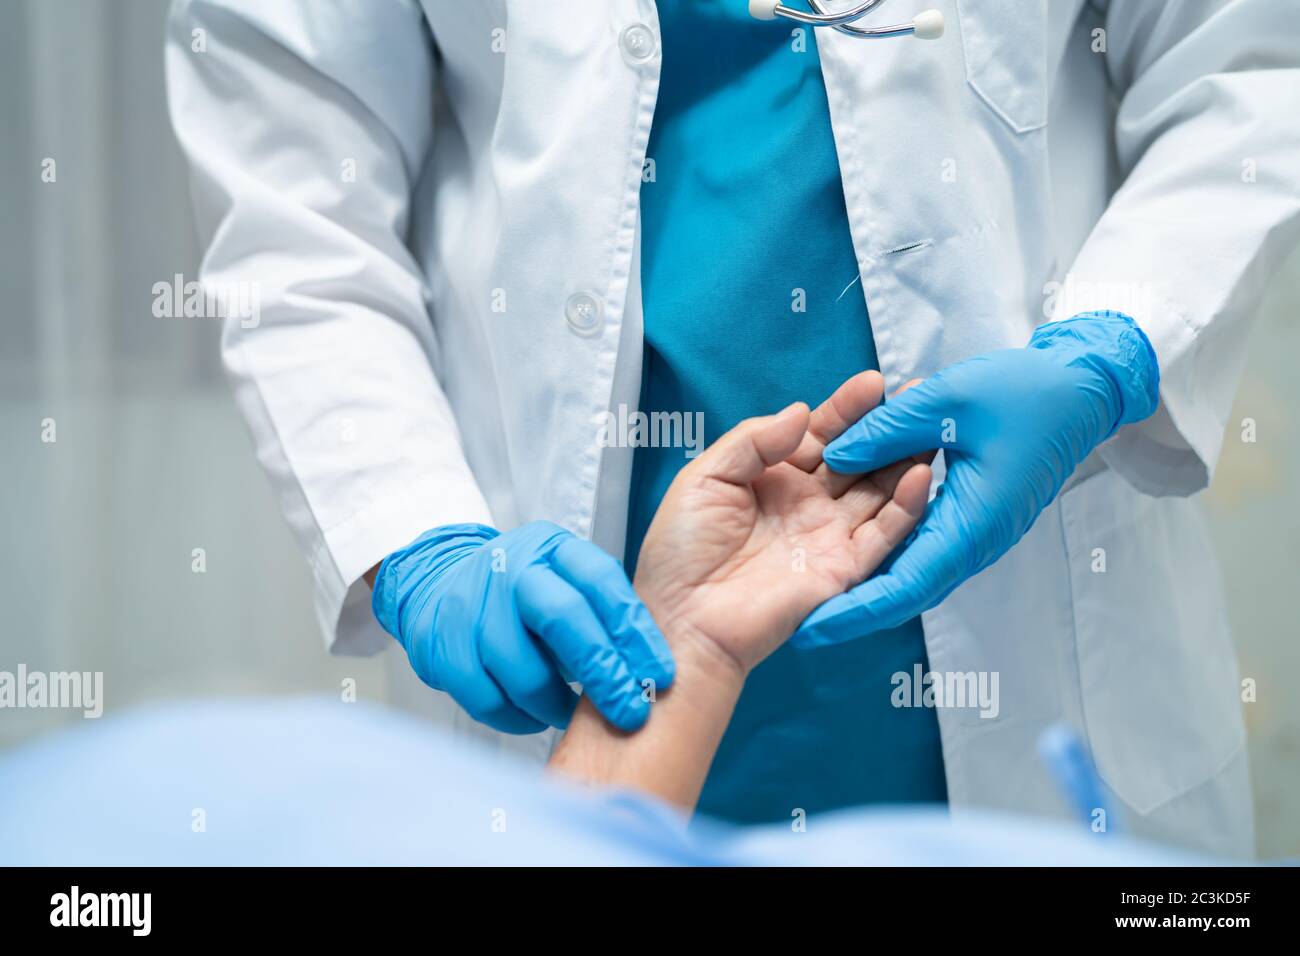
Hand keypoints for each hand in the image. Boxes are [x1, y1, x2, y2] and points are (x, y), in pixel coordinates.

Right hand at [372, 521, 674, 733]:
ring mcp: (472, 606)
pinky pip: (489, 701)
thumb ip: (604, 612)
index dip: (635, 632)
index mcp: (552, 549)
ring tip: (569, 714)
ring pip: (525, 673)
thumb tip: (655, 673)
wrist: (440, 586)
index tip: (660, 677)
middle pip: (564, 621)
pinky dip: (518, 719)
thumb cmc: (525, 598)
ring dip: (556, 706)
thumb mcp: (564, 581)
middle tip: (631, 713)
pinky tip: (533, 716)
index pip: (602, 583)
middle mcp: (512, 569)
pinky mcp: (442, 645)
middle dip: (605, 674)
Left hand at [634, 371, 931, 674]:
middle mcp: (807, 504)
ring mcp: (828, 535)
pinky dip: (906, 506)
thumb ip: (753, 440)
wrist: (681, 619)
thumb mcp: (704, 478)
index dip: (847, 410)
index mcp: (773, 477)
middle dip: (887, 428)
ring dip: (906, 459)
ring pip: (878, 490)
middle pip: (857, 458)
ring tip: (930, 425)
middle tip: (917, 394)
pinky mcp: (843, 569)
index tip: (873, 383)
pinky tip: (921, 474)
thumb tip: (802, 412)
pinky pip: (883, 534)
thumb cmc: (680, 552)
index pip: (821, 435)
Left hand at [793, 310, 1159, 646]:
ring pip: (908, 568)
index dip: (854, 611)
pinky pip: (918, 542)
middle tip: (798, 628)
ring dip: (864, 581)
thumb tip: (836, 456)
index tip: (811, 629)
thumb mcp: (946, 398)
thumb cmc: (1021, 393)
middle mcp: (971, 542)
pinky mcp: (968, 519)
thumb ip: (888, 429)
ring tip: (812, 595)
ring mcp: (971, 533)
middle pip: (901, 589)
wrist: (1078, 392)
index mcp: (970, 525)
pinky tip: (845, 540)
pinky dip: (881, 546)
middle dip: (850, 608)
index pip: (904, 586)